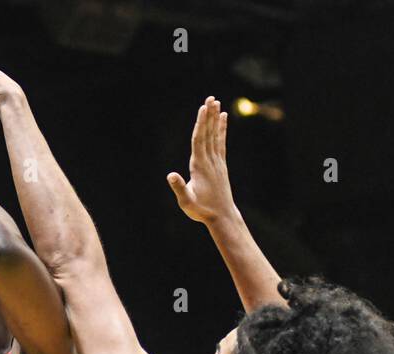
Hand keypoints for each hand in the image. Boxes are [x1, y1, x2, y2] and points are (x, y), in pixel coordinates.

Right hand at [167, 97, 234, 223]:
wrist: (222, 216)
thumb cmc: (202, 210)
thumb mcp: (186, 202)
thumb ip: (179, 188)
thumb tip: (170, 175)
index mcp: (199, 166)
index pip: (199, 140)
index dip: (200, 123)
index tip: (203, 108)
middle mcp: (210, 161)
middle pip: (208, 134)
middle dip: (208, 116)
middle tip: (211, 98)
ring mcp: (217, 162)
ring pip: (215, 136)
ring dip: (215, 119)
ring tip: (216, 103)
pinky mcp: (221, 165)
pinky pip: (221, 143)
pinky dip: (222, 130)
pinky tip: (223, 119)